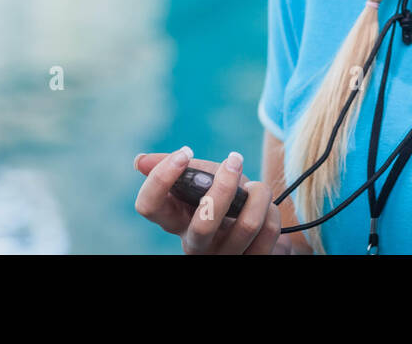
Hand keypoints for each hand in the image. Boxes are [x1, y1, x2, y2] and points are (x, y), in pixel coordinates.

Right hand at [133, 148, 282, 254]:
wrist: (258, 228)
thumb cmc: (226, 200)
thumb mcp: (204, 180)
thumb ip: (181, 169)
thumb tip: (139, 161)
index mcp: (176, 221)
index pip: (149, 207)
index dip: (160, 179)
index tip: (184, 152)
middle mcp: (195, 244)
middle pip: (203, 225)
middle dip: (223, 187)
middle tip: (235, 160)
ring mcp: (223, 257)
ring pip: (245, 227)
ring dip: (259, 196)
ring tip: (258, 188)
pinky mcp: (250, 260)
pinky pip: (267, 234)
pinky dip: (272, 212)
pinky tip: (267, 208)